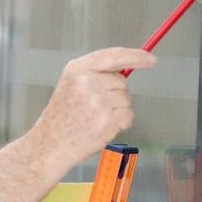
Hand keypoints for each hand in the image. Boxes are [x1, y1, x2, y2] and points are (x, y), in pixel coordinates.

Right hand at [34, 48, 156, 169]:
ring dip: (117, 110)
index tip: (150, 59)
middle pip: (122, 81)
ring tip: (94, 119)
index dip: (135, 56)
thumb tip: (130, 67)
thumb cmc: (62, 117)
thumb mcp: (72, 85)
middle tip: (93, 108)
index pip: (114, 56)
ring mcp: (98, 101)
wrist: (51, 144)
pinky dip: (120, 124)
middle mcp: (87, 82)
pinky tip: (101, 128)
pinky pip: (128, 116)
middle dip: (114, 94)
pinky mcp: (108, 120)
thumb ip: (97, 74)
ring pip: (126, 100)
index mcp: (77, 69)